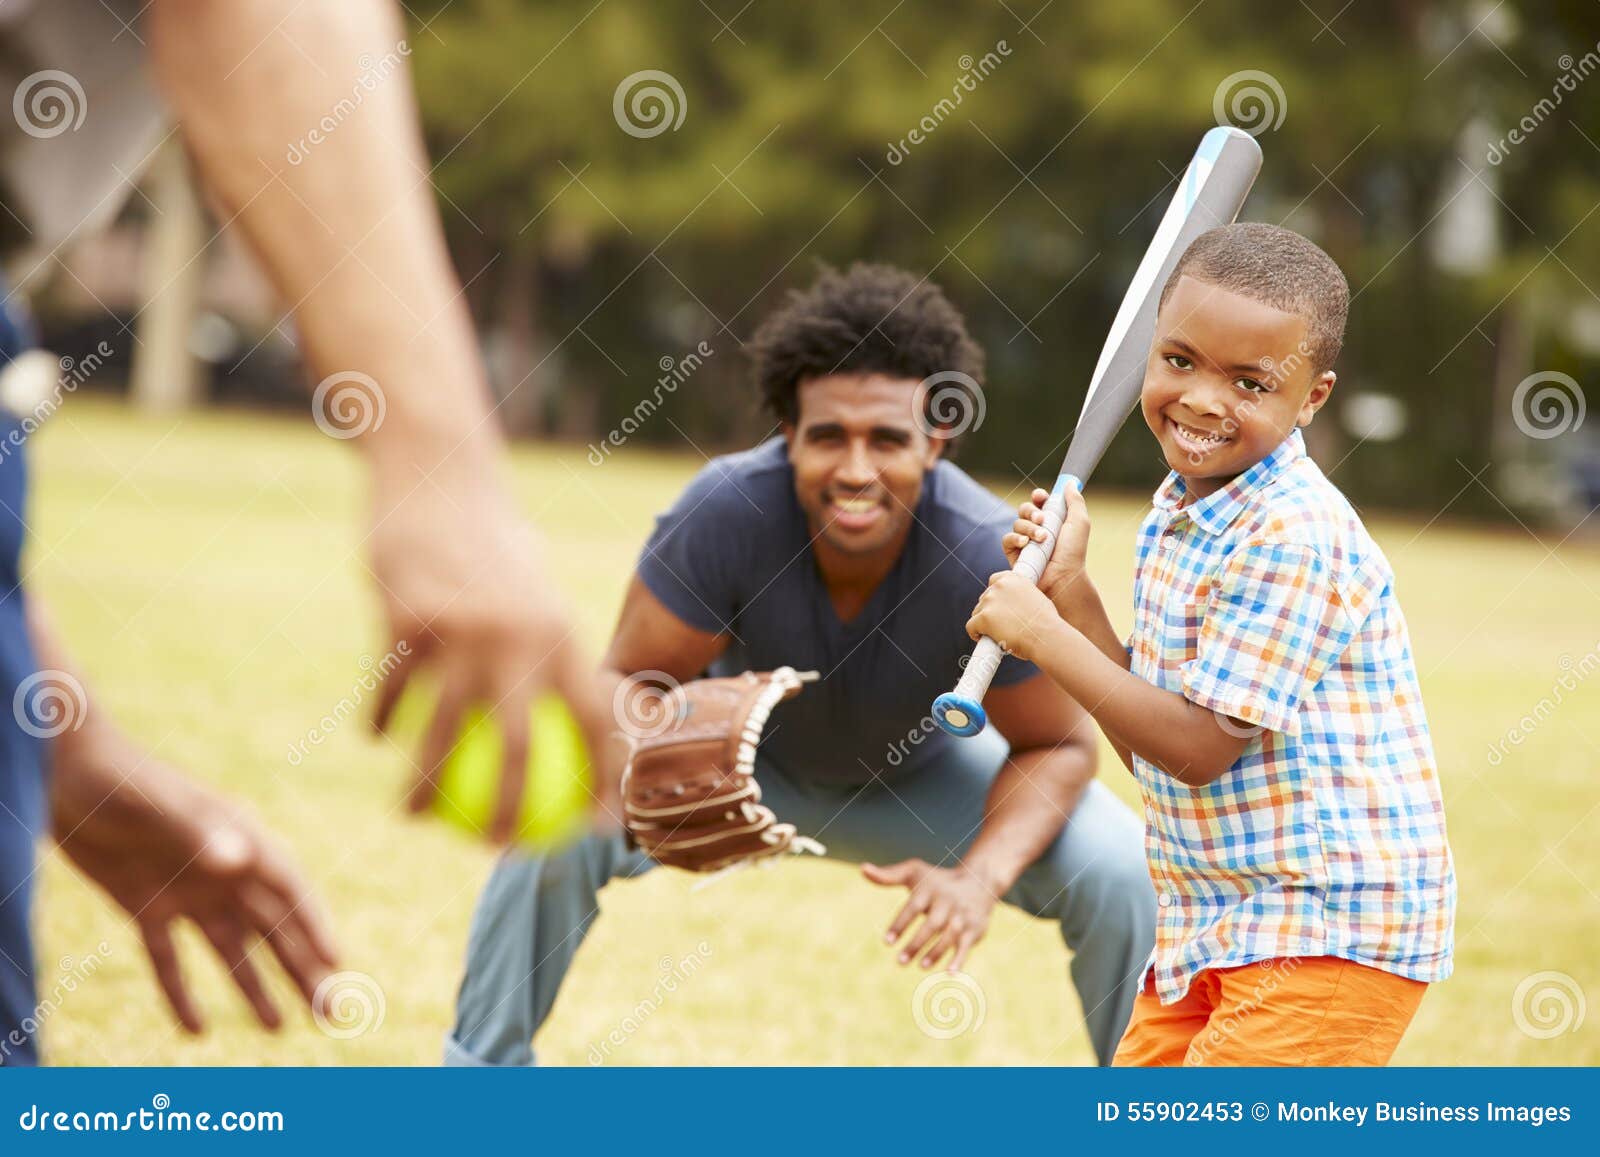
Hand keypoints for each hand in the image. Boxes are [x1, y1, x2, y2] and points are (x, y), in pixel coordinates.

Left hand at [52, 749, 338, 1033]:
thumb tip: (239, 862)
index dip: (315, 928)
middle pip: (273, 928)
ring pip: (231, 949)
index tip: (336, 965)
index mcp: (241, 840)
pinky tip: (194, 1030)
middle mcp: (223, 870)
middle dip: (304, 970)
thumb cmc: (122, 779)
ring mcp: (186, 890)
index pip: (290, 891)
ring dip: (255, 987)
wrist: (65, 772)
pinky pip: (169, 959)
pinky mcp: (146, 905)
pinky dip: (180, 993)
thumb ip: (201, 833)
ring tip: (281, 1028)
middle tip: (332, 1013)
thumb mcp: (160, 806)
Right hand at [367, 460, 613, 841]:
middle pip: (516, 749)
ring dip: (423, 788)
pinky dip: (379, 721)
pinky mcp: (404, 620)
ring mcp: (459, 630)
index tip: (592, 827)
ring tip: (413, 818)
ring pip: (437, 734)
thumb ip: (550, 651)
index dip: (601, 778)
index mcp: (561, 635)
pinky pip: (390, 692)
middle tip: (496, 850)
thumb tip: (576, 718)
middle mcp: (517, 638)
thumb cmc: (493, 544)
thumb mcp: (535, 592)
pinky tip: (373, 740)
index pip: (594, 721)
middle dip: (509, 812)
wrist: (438, 477)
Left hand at [862, 860, 997, 970]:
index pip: (913, 908)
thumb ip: (888, 875)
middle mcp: (947, 903)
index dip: (900, 924)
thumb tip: (863, 869)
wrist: (979, 880)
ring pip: (949, 936)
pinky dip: (959, 960)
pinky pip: (966, 946)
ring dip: (935, 952)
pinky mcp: (973, 930)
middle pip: (932, 925)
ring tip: (920, 966)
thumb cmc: (937, 880)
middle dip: (916, 944)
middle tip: (900, 962)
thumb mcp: (914, 872)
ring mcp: (962, 917)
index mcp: (930, 890)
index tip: (886, 942)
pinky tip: (949, 973)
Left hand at [966, 570, 1062, 662]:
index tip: (998, 606)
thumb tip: (1014, 607)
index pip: (994, 581)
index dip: (994, 595)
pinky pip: (970, 626)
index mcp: (1013, 578)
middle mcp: (1000, 586)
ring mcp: (990, 601)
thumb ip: (1021, 596)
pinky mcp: (983, 617)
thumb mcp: (1036, 598)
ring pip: (977, 612)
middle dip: (989, 610)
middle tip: (999, 624)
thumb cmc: (1046, 623)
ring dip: (983, 622)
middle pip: (984, 598)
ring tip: (995, 633)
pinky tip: (982, 638)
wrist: (1045, 635)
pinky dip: (974, 633)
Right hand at [1003, 485, 1093, 614]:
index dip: (1038, 496)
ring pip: (1017, 522)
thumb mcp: (1079, 523)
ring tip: (1042, 538)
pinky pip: (1007, 539)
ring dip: (1029, 527)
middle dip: (1032, 510)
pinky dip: (1015, 538)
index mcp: (1052, 520)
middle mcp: (1037, 529)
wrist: (1063, 577)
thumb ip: (1075, 501)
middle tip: (1042, 519)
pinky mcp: (1014, 554)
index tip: (1041, 496)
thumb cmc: (1074, 553)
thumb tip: (1069, 483)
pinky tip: (1025, 544)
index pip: (1040, 501)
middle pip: (1025, 508)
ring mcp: (1025, 541)